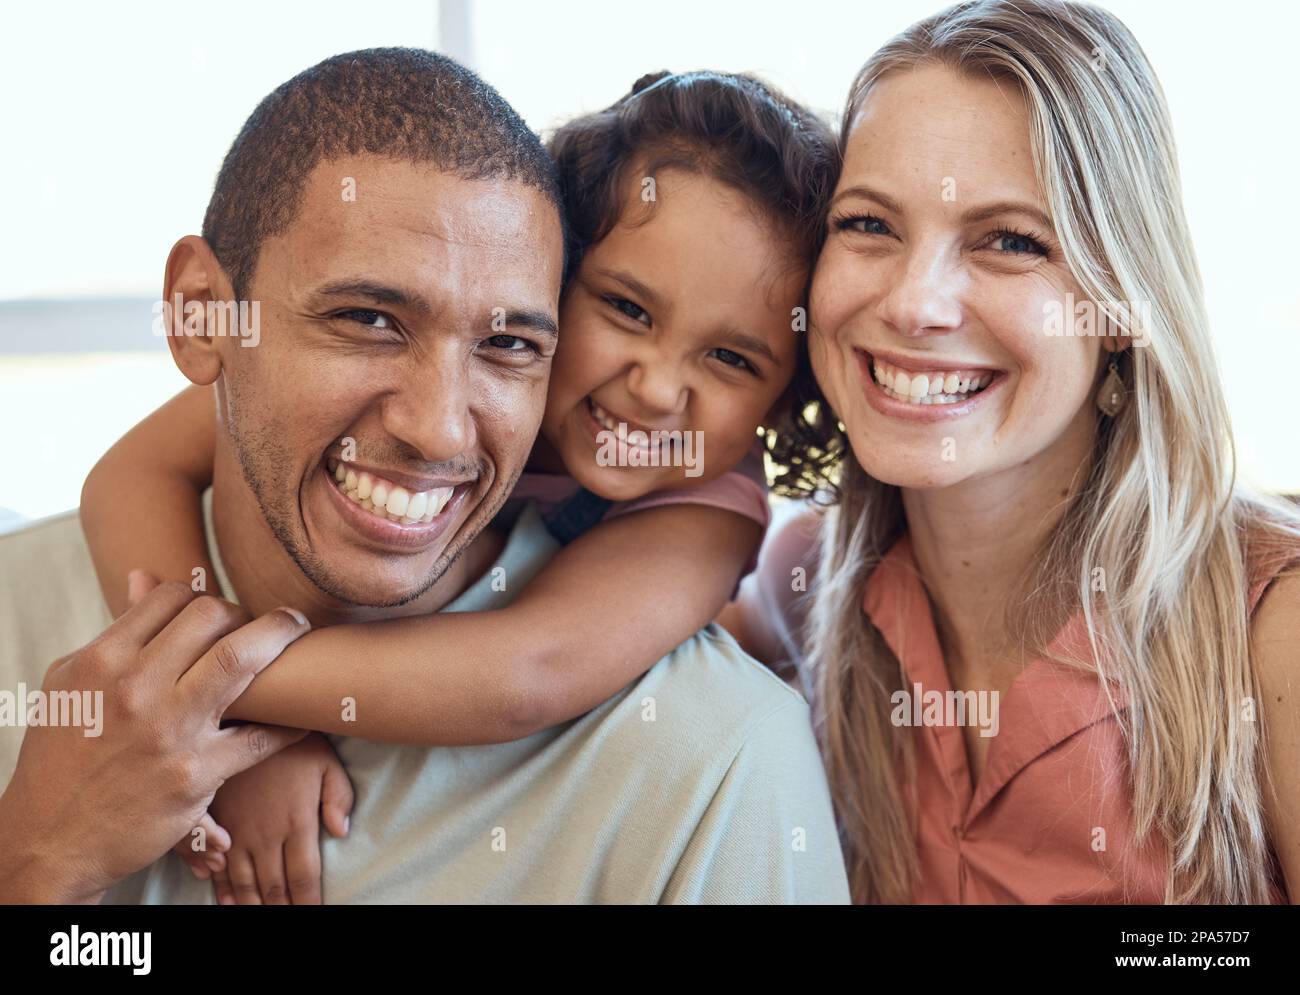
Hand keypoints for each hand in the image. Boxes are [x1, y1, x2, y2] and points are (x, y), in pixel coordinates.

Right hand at [0, 573, 312, 902]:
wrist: (52, 838)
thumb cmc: (63, 756)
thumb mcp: (72, 685)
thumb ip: (115, 634)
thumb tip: (143, 577)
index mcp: (103, 661)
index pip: (171, 598)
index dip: (203, 597)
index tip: (218, 613)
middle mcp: (136, 690)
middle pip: (212, 617)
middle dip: (244, 613)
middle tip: (259, 626)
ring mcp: (169, 732)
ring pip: (241, 659)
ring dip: (281, 636)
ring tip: (297, 631)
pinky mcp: (198, 774)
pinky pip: (262, 737)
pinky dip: (291, 723)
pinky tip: (305, 714)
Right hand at [205, 732, 353, 904]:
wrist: (246, 719)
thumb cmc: (294, 738)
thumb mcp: (327, 761)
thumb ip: (338, 797)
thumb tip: (340, 832)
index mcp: (295, 821)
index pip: (304, 877)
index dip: (309, 902)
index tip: (315, 916)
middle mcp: (264, 834)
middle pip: (273, 888)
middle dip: (282, 910)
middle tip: (289, 923)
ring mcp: (236, 831)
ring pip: (244, 883)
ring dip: (253, 906)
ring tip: (261, 918)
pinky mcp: (213, 823)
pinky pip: (215, 866)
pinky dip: (222, 889)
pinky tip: (228, 903)